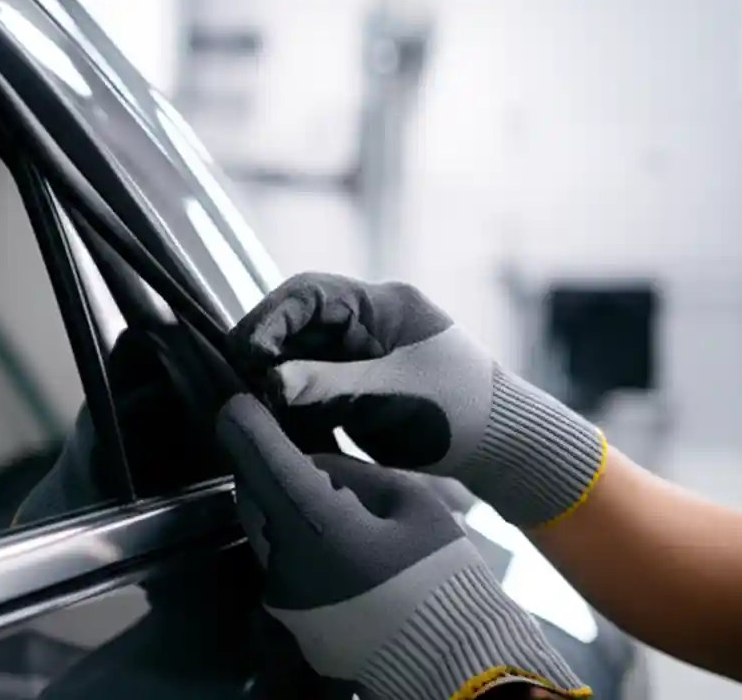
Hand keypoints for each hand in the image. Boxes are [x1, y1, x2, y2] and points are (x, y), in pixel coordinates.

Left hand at [216, 394, 589, 699]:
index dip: (245, 427)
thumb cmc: (442, 573)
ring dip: (285, 511)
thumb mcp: (410, 502)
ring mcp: (284, 600)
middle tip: (297, 453)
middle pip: (256, 498)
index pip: (262, 461)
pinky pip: (284, 569)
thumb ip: (352, 475)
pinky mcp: (293, 623)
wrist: (458, 661)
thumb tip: (313, 466)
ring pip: (267, 534)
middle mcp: (284, 564)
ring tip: (331, 503)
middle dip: (268, 470)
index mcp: (315, 525)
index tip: (236, 404)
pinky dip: (299, 548)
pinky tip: (340, 548)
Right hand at [229, 273, 605, 527]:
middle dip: (265, 350)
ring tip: (253, 405)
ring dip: (274, 378)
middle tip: (239, 382)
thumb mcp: (391, 395)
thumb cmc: (459, 410)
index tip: (247, 352)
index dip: (270, 318)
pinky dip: (291, 402)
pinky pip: (311, 386)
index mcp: (380, 305)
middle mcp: (365, 322)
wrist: (502, 446)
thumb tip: (266, 380)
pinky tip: (275, 421)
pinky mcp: (356, 387)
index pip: (308, 294)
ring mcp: (360, 354)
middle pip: (296, 324)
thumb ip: (327, 385)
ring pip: (298, 356)